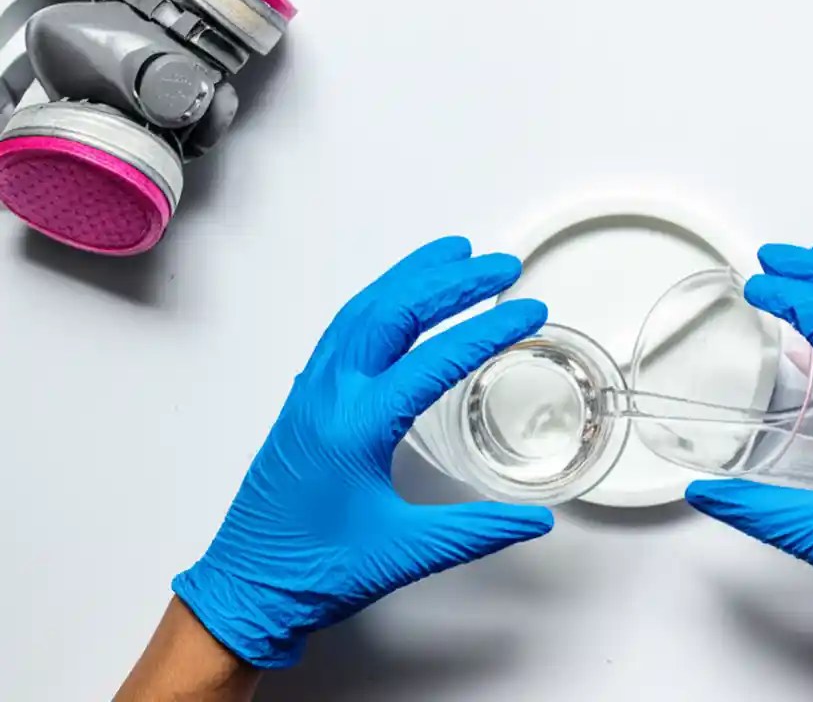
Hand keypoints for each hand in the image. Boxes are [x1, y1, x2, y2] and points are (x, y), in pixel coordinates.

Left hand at [173, 237, 553, 668]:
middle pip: (393, 312)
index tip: (527, 311)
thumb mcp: (406, 553)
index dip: (488, 330)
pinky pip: (343, 330)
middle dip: (449, 280)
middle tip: (498, 264)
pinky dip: (379, 300)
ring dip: (410, 278)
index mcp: (355, 426)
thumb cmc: (313, 571)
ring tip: (453, 255)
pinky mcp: (305, 402)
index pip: (434, 358)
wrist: (247, 589)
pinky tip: (399, 298)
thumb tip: (533, 519)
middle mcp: (329, 396)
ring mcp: (312, 393)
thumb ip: (477, 531)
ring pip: (363, 311)